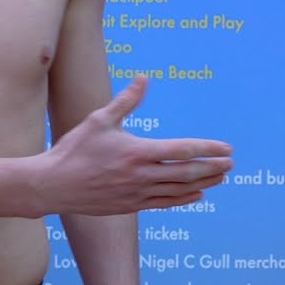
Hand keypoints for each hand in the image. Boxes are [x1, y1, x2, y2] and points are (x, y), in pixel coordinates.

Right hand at [39, 76, 233, 215]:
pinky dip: (184, 199)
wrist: (52, 185)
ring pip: (179, 190)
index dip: (208, 149)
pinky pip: (165, 204)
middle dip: (212, 167)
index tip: (226, 147)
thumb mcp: (100, 119)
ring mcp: (137, 194)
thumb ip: (126, 100)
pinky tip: (197, 194)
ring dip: (204, 183)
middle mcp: (141, 175)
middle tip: (231, 163)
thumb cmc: (74, 149)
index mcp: (137, 151)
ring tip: (221, 177)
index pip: (182, 150)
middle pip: (187, 172)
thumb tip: (143, 78)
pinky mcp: (130, 206)